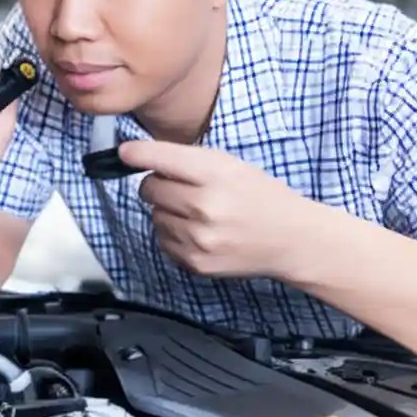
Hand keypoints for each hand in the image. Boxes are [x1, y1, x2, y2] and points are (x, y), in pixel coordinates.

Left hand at [118, 140, 329, 279]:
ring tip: (198, 212)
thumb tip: (137, 156)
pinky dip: (174, 234)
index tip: (125, 153)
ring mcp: (198, 239)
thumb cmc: (260, 197)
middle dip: (159, 185)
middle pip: (149, 189)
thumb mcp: (229, 165)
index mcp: (215, 175)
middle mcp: (204, 207)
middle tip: (184, 188)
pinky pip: (162, 241)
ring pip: (154, 216)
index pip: (159, 159)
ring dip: (167, 211)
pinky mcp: (195, 263)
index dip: (136, 154)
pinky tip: (200, 232)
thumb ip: (185, 159)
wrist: (291, 240)